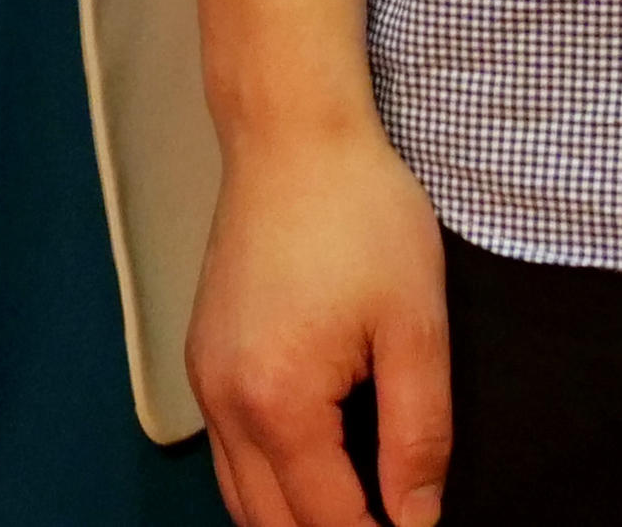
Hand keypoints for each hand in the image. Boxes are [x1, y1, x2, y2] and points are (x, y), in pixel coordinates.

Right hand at [188, 112, 448, 526]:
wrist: (290, 134)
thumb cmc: (361, 215)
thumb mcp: (416, 326)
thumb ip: (418, 436)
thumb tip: (418, 519)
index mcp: (280, 401)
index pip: (329, 524)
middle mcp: (226, 402)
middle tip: (392, 523)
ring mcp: (205, 380)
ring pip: (239, 499)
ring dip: (295, 522)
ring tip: (360, 509)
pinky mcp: (203, 357)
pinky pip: (228, 455)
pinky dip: (268, 485)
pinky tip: (318, 472)